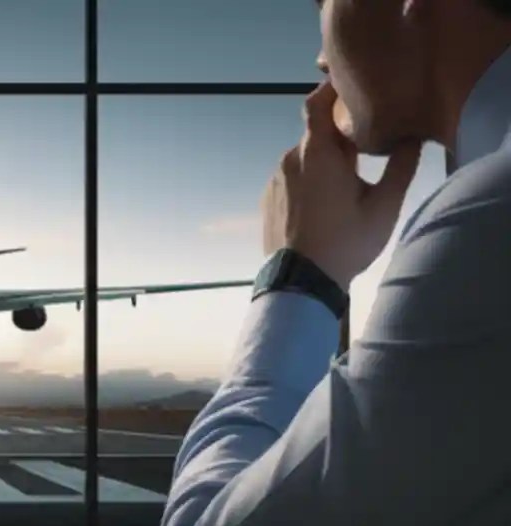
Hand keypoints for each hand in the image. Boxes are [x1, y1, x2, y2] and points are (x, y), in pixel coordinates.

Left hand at [263, 80, 422, 289]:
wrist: (300, 281)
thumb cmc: (344, 242)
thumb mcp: (384, 205)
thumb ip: (400, 165)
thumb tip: (413, 137)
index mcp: (316, 152)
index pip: (316, 104)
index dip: (332, 90)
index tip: (351, 88)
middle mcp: (289, 159)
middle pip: (316, 134)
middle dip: (340, 137)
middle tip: (367, 147)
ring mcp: (275, 180)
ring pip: (305, 158)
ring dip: (325, 162)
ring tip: (349, 182)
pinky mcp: (269, 199)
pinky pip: (293, 178)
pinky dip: (310, 180)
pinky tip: (326, 203)